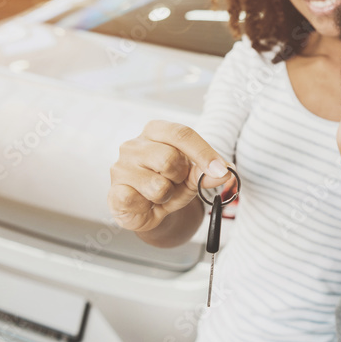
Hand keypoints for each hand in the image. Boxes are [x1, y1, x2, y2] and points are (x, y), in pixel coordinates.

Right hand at [109, 120, 232, 232]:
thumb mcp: (193, 176)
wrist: (148, 210)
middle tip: (175, 182)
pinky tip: (145, 202)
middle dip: (180, 177)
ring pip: (157, 185)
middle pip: (170, 159)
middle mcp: (133, 145)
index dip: (204, 152)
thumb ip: (207, 172)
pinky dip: (148, 206)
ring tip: (159, 194)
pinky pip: (139, 200)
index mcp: (155, 131)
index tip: (221, 170)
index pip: (182, 133)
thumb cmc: (170, 183)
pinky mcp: (114, 192)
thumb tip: (226, 172)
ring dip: (166, 195)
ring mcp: (120, 167)